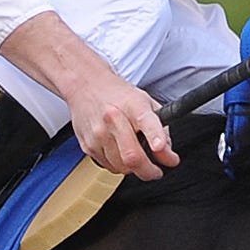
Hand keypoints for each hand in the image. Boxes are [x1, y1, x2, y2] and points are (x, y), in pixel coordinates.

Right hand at [0, 12, 180, 180]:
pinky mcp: (84, 142)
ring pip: (117, 165)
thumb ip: (159, 126)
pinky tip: (119, 156)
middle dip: (148, 169)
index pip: (149, 127)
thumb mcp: (142, 100)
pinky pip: (103, 163)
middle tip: (157, 169)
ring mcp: (96, 132)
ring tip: (141, 165)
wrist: (80, 79)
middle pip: (131, 156)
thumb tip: (169, 152)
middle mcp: (112, 118)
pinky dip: (115, 165)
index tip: (168, 157)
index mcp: (131, 103)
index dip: (160, 145)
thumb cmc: (115, 89)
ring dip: (132, 170)